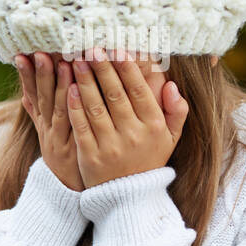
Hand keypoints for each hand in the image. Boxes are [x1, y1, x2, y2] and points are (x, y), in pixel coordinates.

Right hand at [14, 52, 82, 191]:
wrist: (71, 197)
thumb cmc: (66, 162)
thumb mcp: (48, 138)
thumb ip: (40, 116)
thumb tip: (26, 95)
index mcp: (43, 125)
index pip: (32, 96)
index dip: (26, 76)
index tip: (21, 55)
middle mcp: (48, 131)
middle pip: (42, 98)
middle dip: (40, 74)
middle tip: (39, 52)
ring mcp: (60, 140)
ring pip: (57, 108)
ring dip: (57, 83)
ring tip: (60, 60)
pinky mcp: (75, 149)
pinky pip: (74, 123)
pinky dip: (72, 107)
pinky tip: (75, 90)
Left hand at [66, 48, 188, 187]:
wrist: (128, 198)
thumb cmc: (148, 160)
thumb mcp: (170, 139)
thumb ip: (176, 111)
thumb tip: (172, 85)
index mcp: (154, 127)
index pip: (139, 91)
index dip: (127, 69)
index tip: (117, 48)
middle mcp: (133, 135)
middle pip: (115, 95)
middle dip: (103, 69)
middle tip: (92, 47)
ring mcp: (111, 146)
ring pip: (96, 108)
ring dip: (85, 82)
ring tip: (76, 61)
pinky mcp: (90, 156)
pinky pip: (81, 127)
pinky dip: (75, 107)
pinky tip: (68, 89)